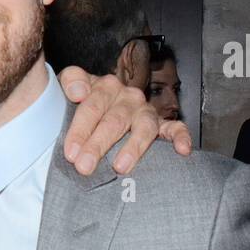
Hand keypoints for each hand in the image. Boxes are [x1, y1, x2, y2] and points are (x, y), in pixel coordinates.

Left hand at [58, 66, 191, 174]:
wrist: (96, 103)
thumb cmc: (79, 101)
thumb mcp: (67, 86)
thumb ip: (70, 82)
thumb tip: (78, 92)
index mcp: (104, 86)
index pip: (91, 107)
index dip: (79, 130)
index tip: (70, 153)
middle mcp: (127, 97)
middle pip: (114, 121)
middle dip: (98, 145)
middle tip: (85, 166)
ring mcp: (145, 110)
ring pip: (143, 127)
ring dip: (133, 147)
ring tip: (120, 167)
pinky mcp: (161, 124)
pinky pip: (175, 128)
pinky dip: (180, 137)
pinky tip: (182, 150)